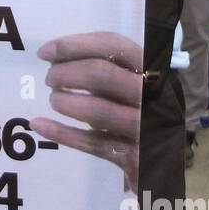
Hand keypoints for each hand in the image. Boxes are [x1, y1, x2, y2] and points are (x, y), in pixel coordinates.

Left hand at [30, 31, 142, 186]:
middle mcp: (156, 97)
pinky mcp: (135, 158)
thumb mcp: (136, 85)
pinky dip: (62, 133)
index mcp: (156, 72)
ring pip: (99, 111)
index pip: (115, 46)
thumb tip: (58, 56)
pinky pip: (93, 144)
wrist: (169, 163)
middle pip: (103, 75)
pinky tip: (39, 123)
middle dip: (66, 73)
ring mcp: (147, 130)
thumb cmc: (144, 114)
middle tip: (50, 79)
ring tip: (53, 100)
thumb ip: (108, 69)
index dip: (75, 46)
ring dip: (65, 102)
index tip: (45, 52)